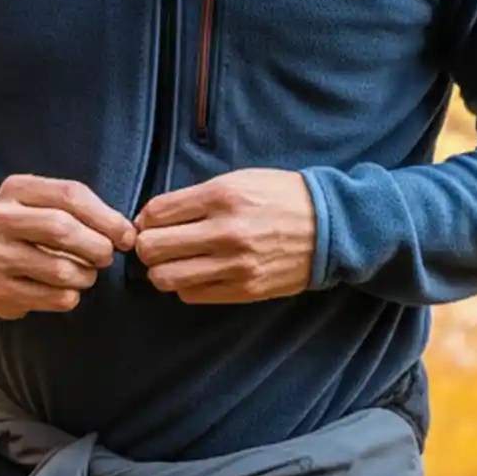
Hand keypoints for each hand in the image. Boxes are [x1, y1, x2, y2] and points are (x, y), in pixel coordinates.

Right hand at [0, 174, 136, 318]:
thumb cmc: (33, 233)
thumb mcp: (49, 207)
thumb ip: (85, 211)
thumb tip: (127, 234)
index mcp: (16, 189)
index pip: (70, 194)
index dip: (107, 217)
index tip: (127, 236)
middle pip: (61, 228)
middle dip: (97, 246)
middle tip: (107, 257)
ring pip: (60, 269)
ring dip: (87, 276)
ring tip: (87, 274)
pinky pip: (55, 298)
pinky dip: (72, 296)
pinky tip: (67, 290)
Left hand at [133, 169, 315, 303]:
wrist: (331, 226)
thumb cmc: (280, 198)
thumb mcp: (239, 180)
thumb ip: (195, 198)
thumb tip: (150, 219)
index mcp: (222, 196)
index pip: (156, 213)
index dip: (145, 220)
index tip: (151, 223)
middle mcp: (226, 232)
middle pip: (153, 248)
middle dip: (147, 246)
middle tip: (156, 245)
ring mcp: (235, 265)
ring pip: (166, 278)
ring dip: (162, 270)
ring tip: (174, 262)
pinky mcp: (244, 289)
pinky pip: (192, 295)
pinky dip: (185, 285)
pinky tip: (197, 274)